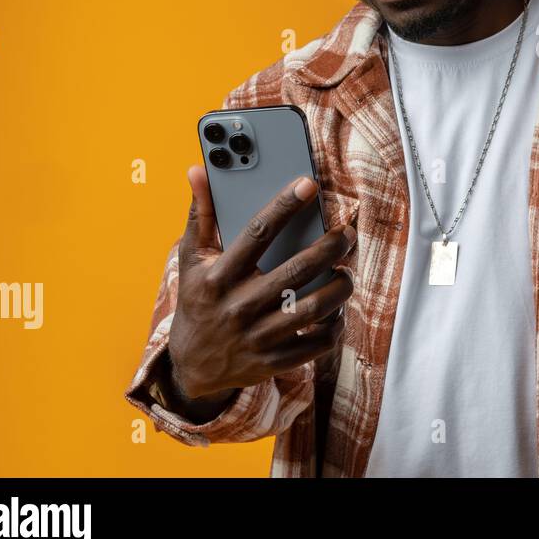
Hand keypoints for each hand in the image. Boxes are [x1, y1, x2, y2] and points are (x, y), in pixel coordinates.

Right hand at [165, 166, 355, 407]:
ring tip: (346, 271)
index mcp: (218, 277)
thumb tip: (199, 171)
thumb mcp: (192, 260)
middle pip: (297, 270)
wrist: (192, 367)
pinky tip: (338, 308)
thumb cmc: (199, 301)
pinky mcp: (274, 362)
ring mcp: (258, 338)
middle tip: (347, 233)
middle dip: (330, 247)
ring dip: (340, 286)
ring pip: (314, 308)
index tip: (309, 184)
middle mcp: (238, 307)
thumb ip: (201, 215)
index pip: (257, 233)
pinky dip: (335, 325)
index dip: (285, 205)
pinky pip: (317, 343)